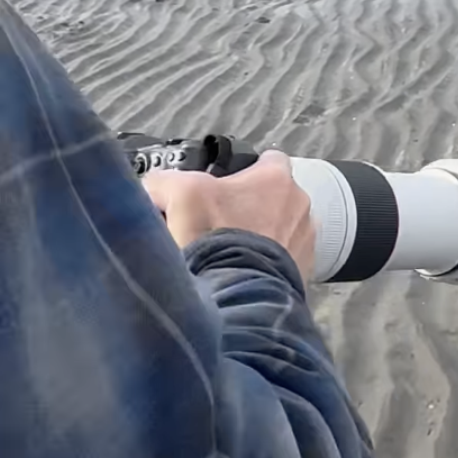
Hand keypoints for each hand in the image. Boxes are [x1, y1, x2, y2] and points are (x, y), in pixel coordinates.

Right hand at [141, 149, 319, 281]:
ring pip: (279, 230)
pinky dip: (265, 264)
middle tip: (218, 222)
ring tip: (229, 251)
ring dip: (258, 237)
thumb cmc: (217, 241)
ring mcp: (304, 242)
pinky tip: (241, 271)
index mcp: (276, 179)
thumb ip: (164, 182)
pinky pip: (283, 261)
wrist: (238, 297)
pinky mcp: (303, 273)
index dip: (241, 170)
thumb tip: (153, 189)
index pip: (265, 159)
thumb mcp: (178, 194)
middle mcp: (299, 207)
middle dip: (248, 207)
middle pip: (271, 197)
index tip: (223, 184)